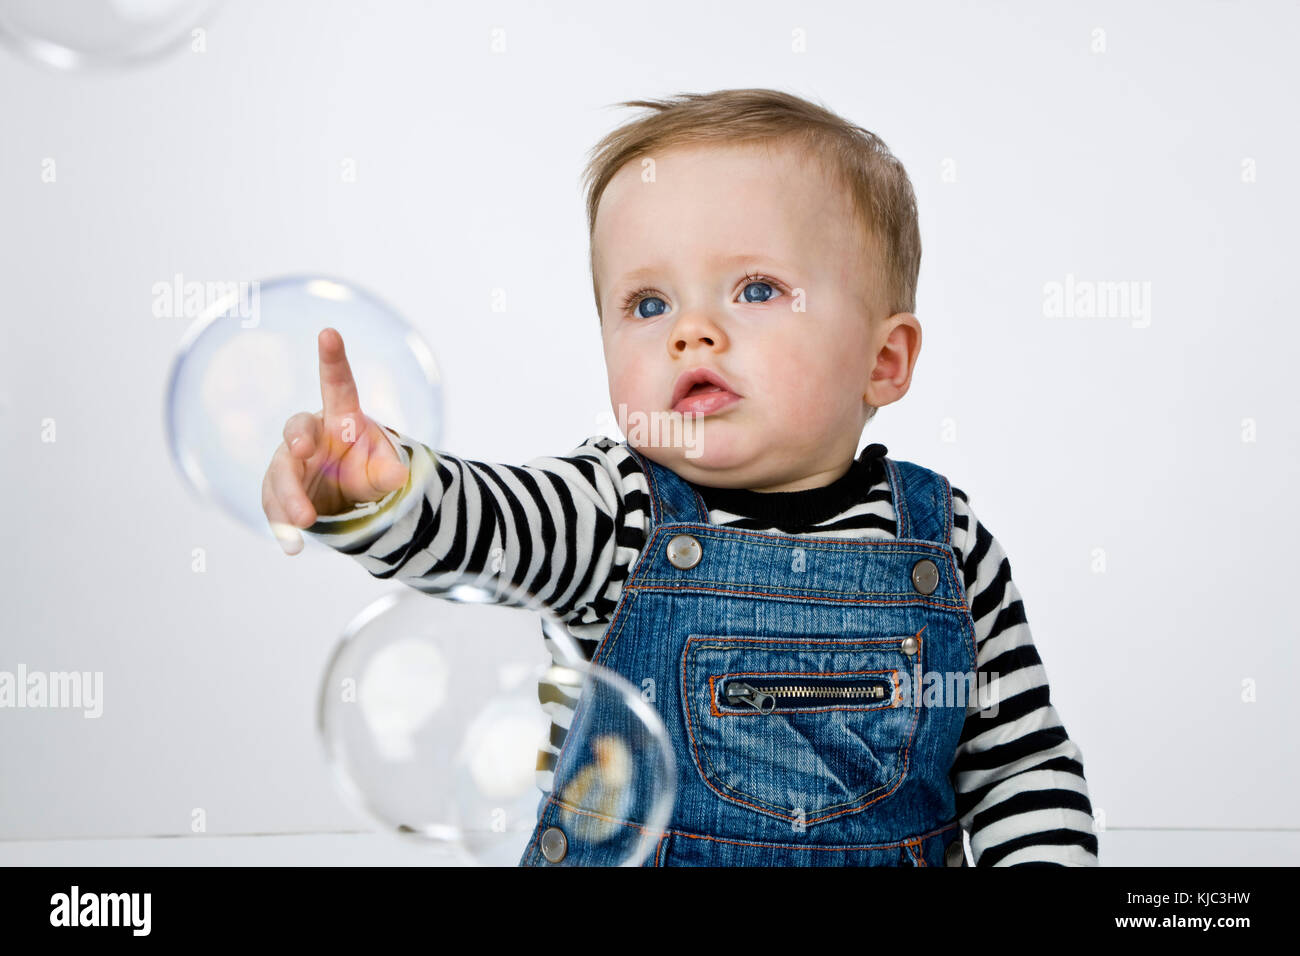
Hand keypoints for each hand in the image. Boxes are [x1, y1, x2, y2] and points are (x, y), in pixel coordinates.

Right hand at [261, 327, 409, 554]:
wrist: (346, 498)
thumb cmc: (364, 468)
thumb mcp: (382, 471)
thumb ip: (388, 472)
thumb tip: (398, 475)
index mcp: (341, 417)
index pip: (338, 385)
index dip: (333, 360)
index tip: (329, 333)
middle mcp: (311, 435)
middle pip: (297, 430)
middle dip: (296, 438)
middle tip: (301, 450)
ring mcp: (289, 463)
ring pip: (280, 474)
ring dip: (289, 497)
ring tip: (303, 521)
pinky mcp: (278, 491)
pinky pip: (275, 506)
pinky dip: (283, 527)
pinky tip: (293, 547)